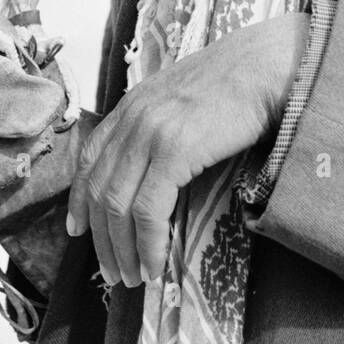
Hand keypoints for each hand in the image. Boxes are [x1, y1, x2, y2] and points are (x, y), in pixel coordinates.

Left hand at [65, 12, 307, 287]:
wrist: (266, 66)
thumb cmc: (237, 83)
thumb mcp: (182, 98)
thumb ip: (160, 125)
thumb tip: (155, 168)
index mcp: (131, 105)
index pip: (89, 159)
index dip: (79, 200)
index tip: (78, 231)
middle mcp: (133, 118)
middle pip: (99, 189)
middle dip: (101, 238)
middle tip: (112, 273)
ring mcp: (151, 133)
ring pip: (118, 205)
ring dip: (122, 249)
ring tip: (133, 277)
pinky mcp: (175, 151)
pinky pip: (150, 210)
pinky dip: (148, 244)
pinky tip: (155, 265)